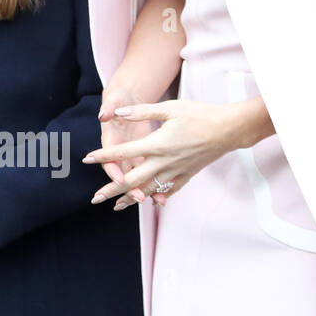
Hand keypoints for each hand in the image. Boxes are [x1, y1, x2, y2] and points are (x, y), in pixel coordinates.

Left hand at [85, 99, 239, 207]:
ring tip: (115, 207)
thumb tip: (117, 113)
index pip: (123, 153)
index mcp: (157, 144)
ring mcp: (177, 171)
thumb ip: (141, 111)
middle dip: (112, 190)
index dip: (103, 156)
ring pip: (150, 189)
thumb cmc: (199, 114)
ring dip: (131, 198)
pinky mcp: (188, 175)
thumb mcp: (169, 108)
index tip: (86, 159)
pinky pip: (169, 190)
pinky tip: (149, 202)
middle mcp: (165, 161)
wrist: (229, 129)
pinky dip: (156, 196)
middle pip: (133, 180)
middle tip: (95, 199)